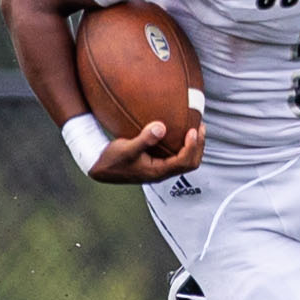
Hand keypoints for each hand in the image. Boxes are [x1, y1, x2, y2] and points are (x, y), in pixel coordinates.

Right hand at [89, 120, 205, 184]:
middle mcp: (161, 173)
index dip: (192, 146)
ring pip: (185, 161)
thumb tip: (161, 127)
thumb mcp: (126, 148)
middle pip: (190, 164)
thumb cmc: (111, 159)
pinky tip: (179, 132)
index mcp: (158, 172)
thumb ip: (144, 139)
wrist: (100, 169)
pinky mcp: (155, 165)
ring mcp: (159, 170)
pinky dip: (183, 146)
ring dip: (193, 146)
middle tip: (200, 127)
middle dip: (198, 146)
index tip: (193, 129)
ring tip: (194, 128)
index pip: (184, 162)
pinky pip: (176, 157)